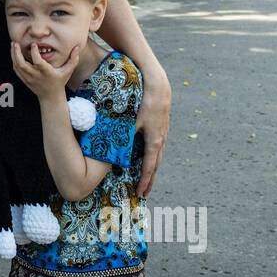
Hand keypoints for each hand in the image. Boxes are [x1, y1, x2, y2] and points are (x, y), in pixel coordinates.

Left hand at [10, 41, 78, 102]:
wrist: (50, 97)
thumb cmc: (59, 82)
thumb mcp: (68, 71)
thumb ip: (73, 59)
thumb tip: (78, 47)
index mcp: (46, 72)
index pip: (38, 62)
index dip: (34, 53)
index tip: (34, 44)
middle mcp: (35, 75)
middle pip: (22, 64)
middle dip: (17, 53)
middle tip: (16, 43)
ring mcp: (28, 78)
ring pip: (17, 66)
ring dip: (13, 55)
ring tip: (13, 45)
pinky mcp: (24, 80)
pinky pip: (16, 70)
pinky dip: (13, 61)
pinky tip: (14, 53)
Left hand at [135, 63, 171, 198]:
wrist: (157, 82)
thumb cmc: (141, 99)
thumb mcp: (130, 119)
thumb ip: (123, 134)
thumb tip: (113, 151)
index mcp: (154, 139)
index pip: (149, 165)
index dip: (144, 180)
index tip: (140, 192)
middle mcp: (161, 138)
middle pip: (156, 164)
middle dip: (149, 180)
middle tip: (144, 194)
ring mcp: (163, 131)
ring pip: (158, 155)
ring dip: (152, 169)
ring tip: (146, 181)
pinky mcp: (161, 124)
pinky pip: (158, 145)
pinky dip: (153, 156)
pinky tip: (148, 159)